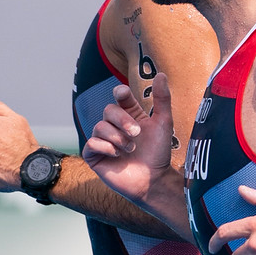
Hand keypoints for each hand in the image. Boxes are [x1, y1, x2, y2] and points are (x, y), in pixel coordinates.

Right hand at [82, 82, 170, 200]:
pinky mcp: (94, 156)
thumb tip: (161, 74)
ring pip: (99, 127)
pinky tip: (117, 155)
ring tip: (131, 149)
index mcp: (129, 116)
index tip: (123, 94)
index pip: (120, 98)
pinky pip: (91, 143)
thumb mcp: (163, 124)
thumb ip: (162, 99)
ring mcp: (103, 141)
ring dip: (117, 138)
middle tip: (136, 133)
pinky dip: (105, 147)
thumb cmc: (159, 153)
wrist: (153, 180)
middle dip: (122, 120)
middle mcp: (114, 126)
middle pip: (108, 110)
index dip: (120, 94)